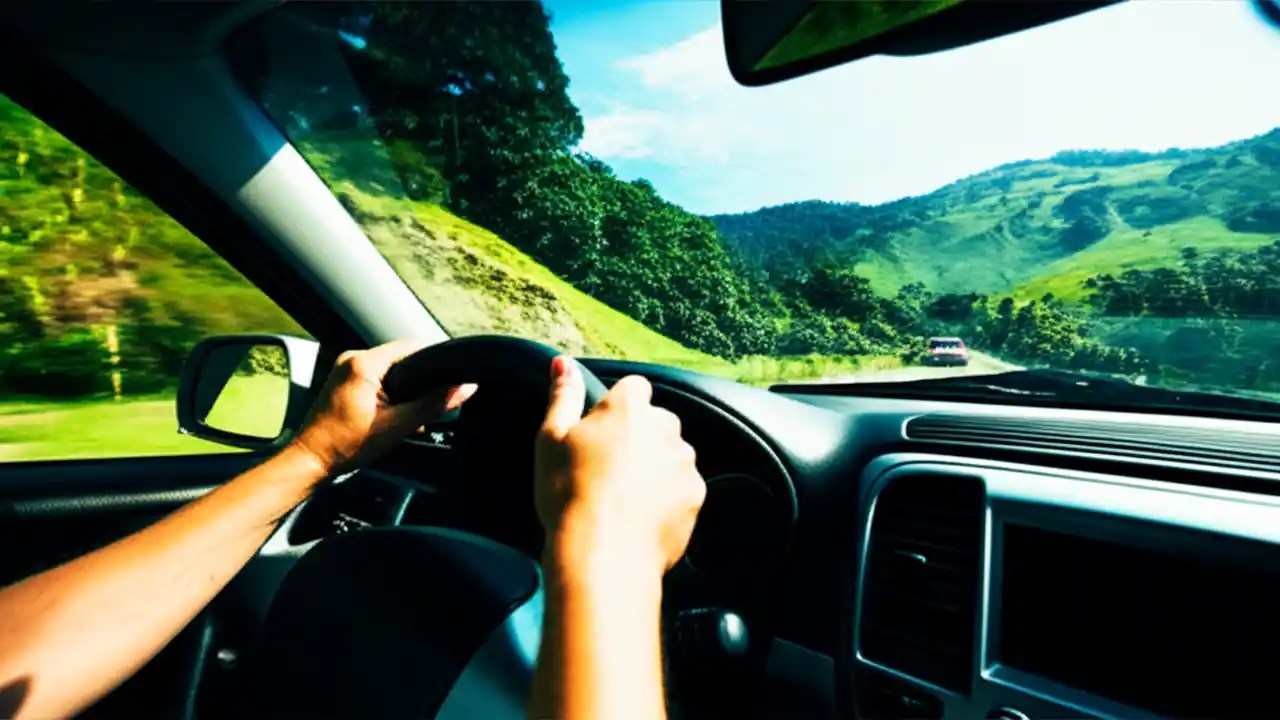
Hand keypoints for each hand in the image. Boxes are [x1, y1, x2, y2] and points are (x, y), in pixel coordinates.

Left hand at [291, 340, 475, 475]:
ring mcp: (344, 368)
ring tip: (407, 416)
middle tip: (426, 407)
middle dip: (419, 382)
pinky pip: (376, 378)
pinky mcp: (342, 380)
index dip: (434, 363)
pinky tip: (393, 416)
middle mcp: (352, 358)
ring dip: (404, 390)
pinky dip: (389, 393)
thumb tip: (465, 388)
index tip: (448, 381)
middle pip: (401, 359)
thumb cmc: (346, 445)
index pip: (412, 347)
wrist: (310, 461)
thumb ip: (434, 404)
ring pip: (389, 370)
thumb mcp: (398, 426)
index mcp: (363, 363)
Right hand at [535, 356, 704, 579]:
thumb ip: (563, 396)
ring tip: (625, 498)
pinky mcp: (697, 495)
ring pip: (672, 455)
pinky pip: (683, 487)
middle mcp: (665, 427)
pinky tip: (642, 517)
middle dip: (640, 437)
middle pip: (657, 422)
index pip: (634, 388)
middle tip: (609, 469)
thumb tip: (562, 361)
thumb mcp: (551, 440)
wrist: (602, 555)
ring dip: (656, 467)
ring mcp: (685, 462)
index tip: (601, 433)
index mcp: (629, 407)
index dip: (619, 408)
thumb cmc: (568, 492)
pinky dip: (668, 496)